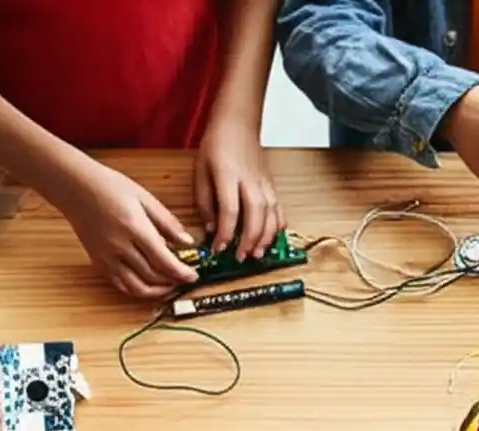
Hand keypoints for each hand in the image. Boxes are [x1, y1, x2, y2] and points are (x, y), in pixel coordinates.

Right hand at [60, 162, 198, 297]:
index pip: (164, 261)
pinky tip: (149, 284)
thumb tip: (188, 242)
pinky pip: (120, 285)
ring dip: (157, 292)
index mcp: (134, 228)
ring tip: (170, 286)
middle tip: (185, 279)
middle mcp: (119, 247)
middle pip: (153, 277)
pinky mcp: (98, 262)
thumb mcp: (145, 198)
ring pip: (136, 287)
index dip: (182, 273)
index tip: (194, 275)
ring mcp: (106, 257)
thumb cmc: (109, 187)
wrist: (74, 187)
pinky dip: (137, 290)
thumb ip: (168, 223)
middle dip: (174, 282)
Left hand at [196, 118, 283, 259]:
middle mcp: (249, 181)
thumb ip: (204, 201)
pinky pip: (279, 209)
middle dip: (248, 240)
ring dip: (265, 237)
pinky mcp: (271, 185)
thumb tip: (211, 228)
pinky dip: (278, 226)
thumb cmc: (216, 145)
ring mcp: (264, 183)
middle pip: (255, 215)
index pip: (229, 210)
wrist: (238, 124)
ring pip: (271, 214)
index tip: (218, 248)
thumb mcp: (199, 171)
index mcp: (227, 175)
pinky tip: (272, 238)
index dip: (224, 232)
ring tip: (257, 254)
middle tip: (240, 257)